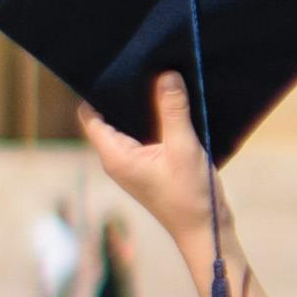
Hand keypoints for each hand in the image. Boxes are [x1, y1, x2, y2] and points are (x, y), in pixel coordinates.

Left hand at [76, 71, 220, 263]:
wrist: (205, 231)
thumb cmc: (190, 196)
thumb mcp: (183, 148)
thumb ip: (173, 110)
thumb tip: (166, 73)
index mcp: (115, 156)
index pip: (90, 116)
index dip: (97, 91)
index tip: (116, 68)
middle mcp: (118, 159)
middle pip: (109, 117)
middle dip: (124, 94)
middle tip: (143, 66)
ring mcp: (134, 163)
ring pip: (130, 125)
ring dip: (143, 107)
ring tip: (159, 79)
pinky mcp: (150, 166)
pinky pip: (146, 135)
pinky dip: (155, 120)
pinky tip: (173, 105)